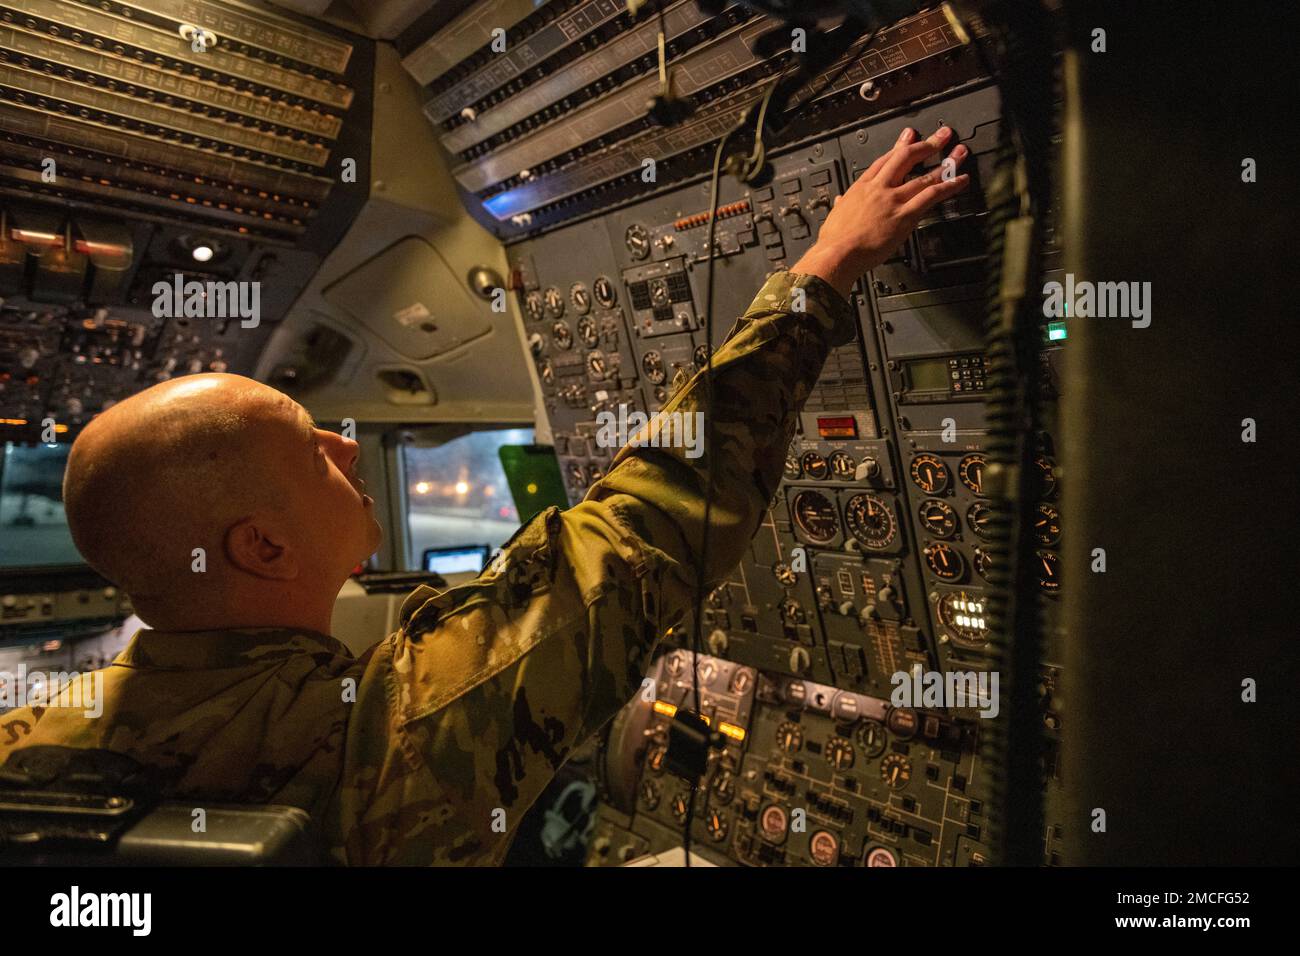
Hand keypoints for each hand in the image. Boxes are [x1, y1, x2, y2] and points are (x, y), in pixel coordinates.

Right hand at [792, 126, 970, 297]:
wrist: (836, 253)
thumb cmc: (834, 240)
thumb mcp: (835, 215)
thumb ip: (843, 204)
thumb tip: (842, 200)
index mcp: (862, 187)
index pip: (885, 159)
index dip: (900, 145)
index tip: (910, 136)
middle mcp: (880, 188)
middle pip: (907, 158)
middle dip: (927, 144)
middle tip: (942, 135)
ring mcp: (894, 200)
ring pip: (924, 175)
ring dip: (945, 163)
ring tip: (959, 154)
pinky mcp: (905, 216)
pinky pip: (931, 196)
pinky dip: (949, 186)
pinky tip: (960, 181)